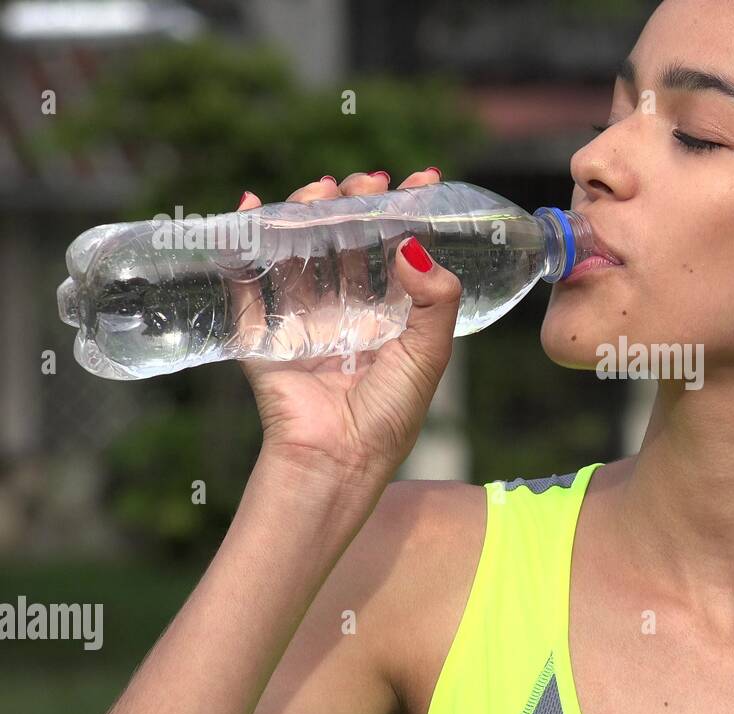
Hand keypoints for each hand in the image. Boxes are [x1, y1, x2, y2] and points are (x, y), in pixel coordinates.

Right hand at [235, 168, 460, 480]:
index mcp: (388, 318)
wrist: (335, 460)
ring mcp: (301, 321)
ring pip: (300, 252)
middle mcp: (346, 313)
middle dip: (355, 205)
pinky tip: (249, 208)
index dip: (407, 214)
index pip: (399, 252)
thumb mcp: (428, 355)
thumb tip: (415, 246)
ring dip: (307, 214)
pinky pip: (249, 284)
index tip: (421, 179)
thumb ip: (435, 300)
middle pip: (347, 242)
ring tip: (319, 189)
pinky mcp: (261, 333)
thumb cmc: (388, 415)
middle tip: (366, 181)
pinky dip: (244, 246)